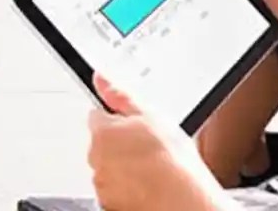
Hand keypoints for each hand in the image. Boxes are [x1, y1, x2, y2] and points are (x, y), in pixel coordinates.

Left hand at [88, 73, 232, 210]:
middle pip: (103, 143)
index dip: (119, 119)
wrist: (181, 200)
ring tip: (152, 168)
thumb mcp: (151, 115)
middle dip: (120, 143)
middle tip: (149, 146)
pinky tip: (149, 185)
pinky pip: (115, 190)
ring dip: (124, 166)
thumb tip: (100, 79)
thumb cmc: (171, 161)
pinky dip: (127, 188)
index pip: (98, 115)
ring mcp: (102, 183)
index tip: (134, 125)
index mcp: (103, 132)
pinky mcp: (109, 203)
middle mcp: (96, 158)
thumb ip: (120, 96)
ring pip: (110, 167)